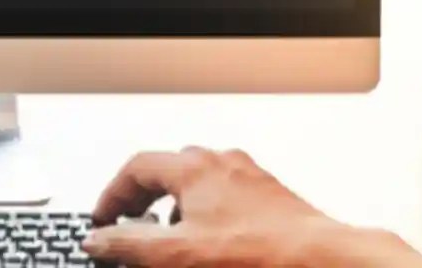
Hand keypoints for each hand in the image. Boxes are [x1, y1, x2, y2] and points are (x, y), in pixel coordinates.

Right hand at [83, 147, 421, 267]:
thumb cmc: (259, 253)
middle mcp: (222, 163)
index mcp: (193, 167)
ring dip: (177, 207)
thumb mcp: (176, 255)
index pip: (137, 168)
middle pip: (168, 170)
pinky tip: (213, 244)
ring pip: (200, 183)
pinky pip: (227, 197)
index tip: (103, 219)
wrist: (323, 261)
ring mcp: (249, 178)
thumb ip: (128, 245)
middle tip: (131, 225)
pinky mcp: (271, 198)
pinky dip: (207, 214)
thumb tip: (98, 239)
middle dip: (145, 198)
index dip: (113, 194)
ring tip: (172, 239)